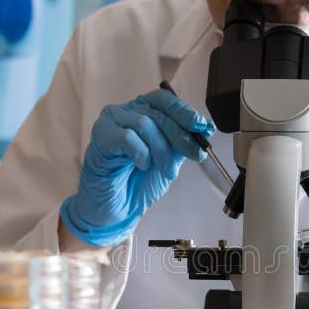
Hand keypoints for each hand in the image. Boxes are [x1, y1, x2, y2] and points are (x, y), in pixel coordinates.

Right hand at [60, 89, 214, 246]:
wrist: (119, 208)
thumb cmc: (139, 181)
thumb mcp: (170, 159)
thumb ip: (184, 142)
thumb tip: (207, 127)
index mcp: (142, 112)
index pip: (165, 100)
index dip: (186, 112)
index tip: (202, 127)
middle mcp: (126, 112)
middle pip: (158, 112)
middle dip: (181, 135)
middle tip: (195, 154)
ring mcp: (111, 122)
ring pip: (144, 124)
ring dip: (162, 150)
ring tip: (166, 170)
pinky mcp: (100, 136)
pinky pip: (127, 137)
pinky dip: (141, 153)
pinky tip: (141, 165)